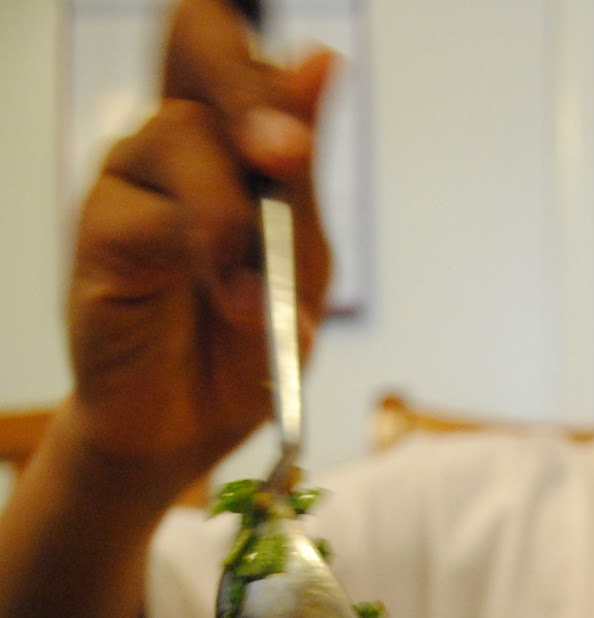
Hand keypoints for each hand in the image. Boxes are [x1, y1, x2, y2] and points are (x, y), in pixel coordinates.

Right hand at [67, 0, 332, 490]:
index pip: (239, 43)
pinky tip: (232, 301)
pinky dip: (204, 253)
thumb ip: (303, 172)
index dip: (272, 61)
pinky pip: (148, 211)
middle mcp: (175, 135)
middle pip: (191, 35)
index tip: (316, 98)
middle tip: (283, 154)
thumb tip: (320, 59)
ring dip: (235, 213)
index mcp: (233, 133)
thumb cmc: (249, 342)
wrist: (194, 430)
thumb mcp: (304, 258)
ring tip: (258, 294)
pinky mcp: (100, 230)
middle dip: (245, 86)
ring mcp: (131, 177)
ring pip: (181, 133)